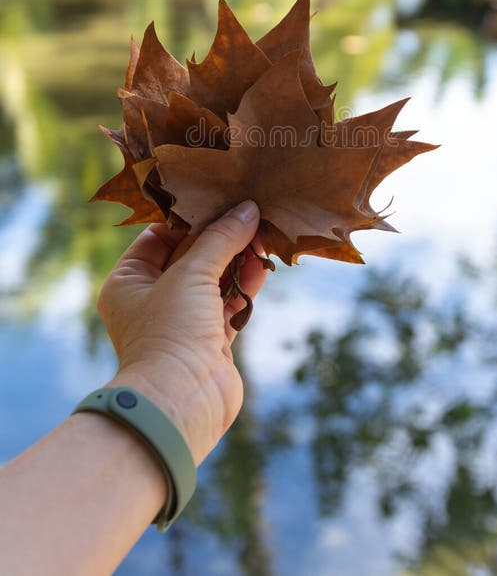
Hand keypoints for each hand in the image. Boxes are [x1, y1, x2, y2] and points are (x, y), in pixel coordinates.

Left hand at [97, 200, 264, 464]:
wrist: (182, 404)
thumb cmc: (170, 334)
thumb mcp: (192, 274)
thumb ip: (221, 238)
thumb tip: (247, 209)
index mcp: (128, 281)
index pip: (159, 236)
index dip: (189, 217)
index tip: (220, 199)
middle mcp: (151, 299)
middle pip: (190, 255)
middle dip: (221, 238)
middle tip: (250, 216)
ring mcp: (182, 321)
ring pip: (213, 279)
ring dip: (237, 261)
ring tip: (262, 241)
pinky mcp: (209, 340)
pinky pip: (228, 303)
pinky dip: (244, 287)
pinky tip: (261, 268)